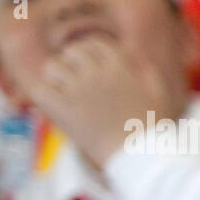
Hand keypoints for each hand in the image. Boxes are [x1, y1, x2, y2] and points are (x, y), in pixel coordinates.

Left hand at [24, 37, 173, 165]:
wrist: (141, 156)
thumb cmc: (153, 127)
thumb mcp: (159, 93)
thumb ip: (145, 68)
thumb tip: (130, 52)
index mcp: (120, 67)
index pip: (95, 43)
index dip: (90, 50)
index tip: (89, 62)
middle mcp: (98, 74)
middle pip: (72, 52)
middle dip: (72, 61)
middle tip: (74, 76)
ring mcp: (79, 92)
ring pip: (53, 68)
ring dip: (56, 76)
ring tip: (61, 88)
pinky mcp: (64, 111)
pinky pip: (40, 90)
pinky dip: (43, 92)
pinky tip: (52, 101)